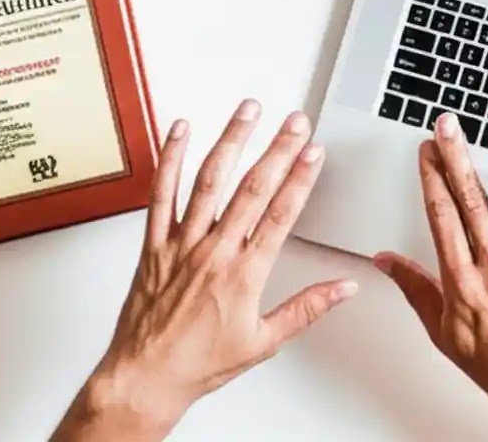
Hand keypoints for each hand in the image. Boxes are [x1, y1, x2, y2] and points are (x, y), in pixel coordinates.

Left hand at [53, 101, 355, 441]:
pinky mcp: (153, 244)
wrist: (145, 377)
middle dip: (278, 149)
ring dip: (231, 140)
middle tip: (295, 122)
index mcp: (244, 274)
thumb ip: (307, 308)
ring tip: (247, 111)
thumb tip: (342, 288)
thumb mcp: (264, 341)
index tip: (314, 152)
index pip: (280, 214)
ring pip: (209, 180)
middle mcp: (213, 252)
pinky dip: (169, 159)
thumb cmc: (198, 363)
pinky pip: (160, 193)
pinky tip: (180, 131)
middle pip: (252, 188)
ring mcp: (181, 244)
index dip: (301, 178)